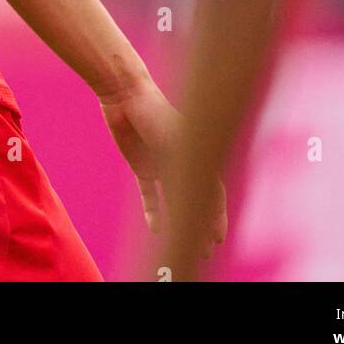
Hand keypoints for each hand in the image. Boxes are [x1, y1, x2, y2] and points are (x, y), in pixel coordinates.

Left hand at [97, 75, 226, 253]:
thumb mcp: (176, 139)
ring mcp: (162, 162)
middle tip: (206, 250)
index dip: (216, 214)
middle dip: (202, 223)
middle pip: (195, 196)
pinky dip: (153, 210)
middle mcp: (181, 159)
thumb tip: (203, 193)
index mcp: (195, 152)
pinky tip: (155, 229)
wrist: (126, 93)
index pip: (211, 190)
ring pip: (174, 198)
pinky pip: (150, 192)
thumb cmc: (155, 110)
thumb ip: (189, 163)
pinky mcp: (141, 163)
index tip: (217, 237)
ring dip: (179, 220)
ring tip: (182, 243)